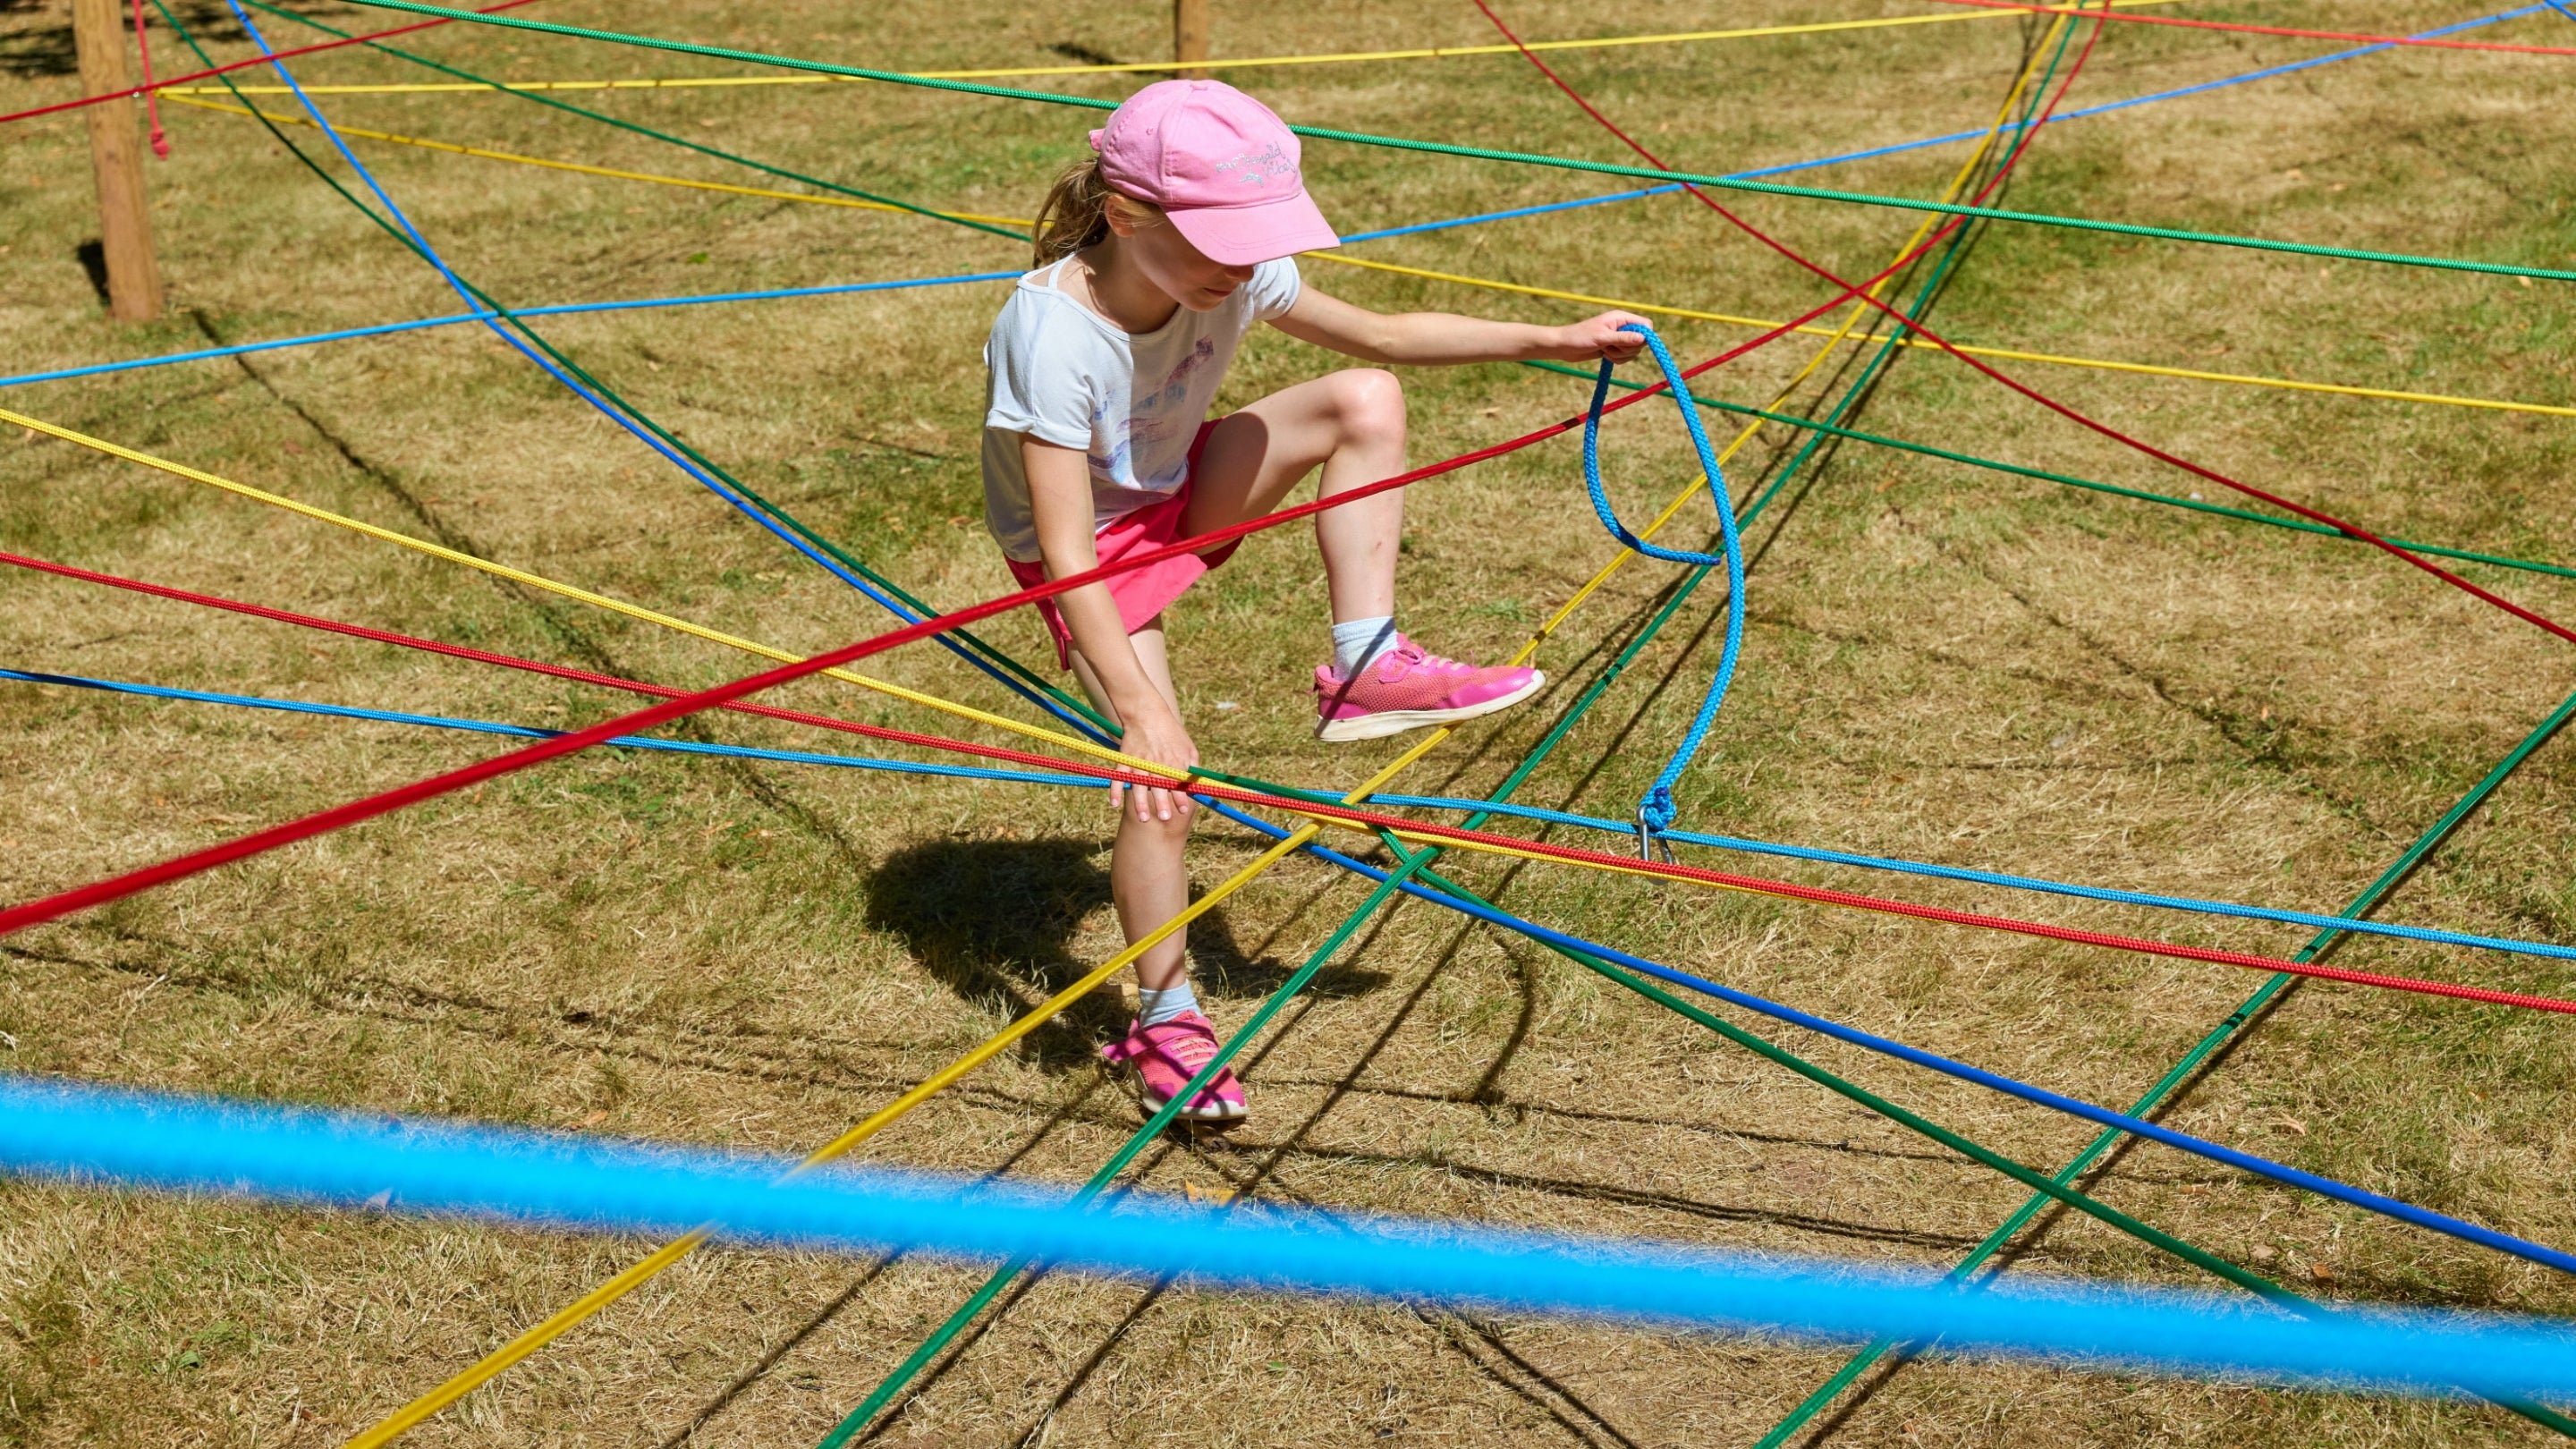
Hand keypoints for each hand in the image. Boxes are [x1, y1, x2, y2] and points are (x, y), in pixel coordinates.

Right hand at [1112, 702, 1198, 824]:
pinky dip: (1115, 790)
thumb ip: (1193, 766)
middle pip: (1159, 786)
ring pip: (1139, 785)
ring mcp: (1139, 762)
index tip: (1184, 809)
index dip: (1181, 796)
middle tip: (1164, 818)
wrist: (1147, 713)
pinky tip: (1114, 804)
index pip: (1178, 782)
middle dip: (1162, 802)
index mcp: (1173, 760)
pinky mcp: (1125, 760)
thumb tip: (1197, 785)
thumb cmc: (1171, 732)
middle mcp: (1156, 763)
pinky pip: (1118, 777)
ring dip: (1140, 802)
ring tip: (1143, 818)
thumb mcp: (1188, 747)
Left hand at [1539, 311, 1652, 364]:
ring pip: (1633, 351)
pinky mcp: (1614, 348)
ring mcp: (1619, 338)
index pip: (1646, 325)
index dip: (1644, 336)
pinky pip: (1625, 357)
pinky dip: (1617, 359)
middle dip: (1628, 349)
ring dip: (1621, 355)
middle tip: (1611, 346)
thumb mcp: (1603, 338)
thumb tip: (1644, 338)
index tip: (1633, 344)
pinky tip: (1604, 356)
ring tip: (1605, 351)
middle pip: (1641, 341)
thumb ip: (1623, 338)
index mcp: (1621, 317)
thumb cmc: (1580, 337)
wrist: (1564, 346)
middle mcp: (1622, 326)